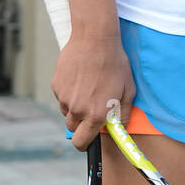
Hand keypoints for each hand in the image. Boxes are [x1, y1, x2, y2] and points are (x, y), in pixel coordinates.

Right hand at [52, 32, 135, 150]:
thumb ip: (123, 113)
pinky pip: (62, 96)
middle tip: (92, 108)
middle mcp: (77, 109)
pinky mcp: (56, 85)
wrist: (95, 39)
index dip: (84, 144)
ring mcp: (64, 97)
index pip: (82, 142)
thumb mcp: (128, 89)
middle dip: (82, 123)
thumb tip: (119, 126)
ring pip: (67, 111)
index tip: (88, 141)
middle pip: (73, 128)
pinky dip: (69, 92)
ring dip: (76, 107)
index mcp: (95, 114)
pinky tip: (80, 77)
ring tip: (89, 87)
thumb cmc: (115, 63)